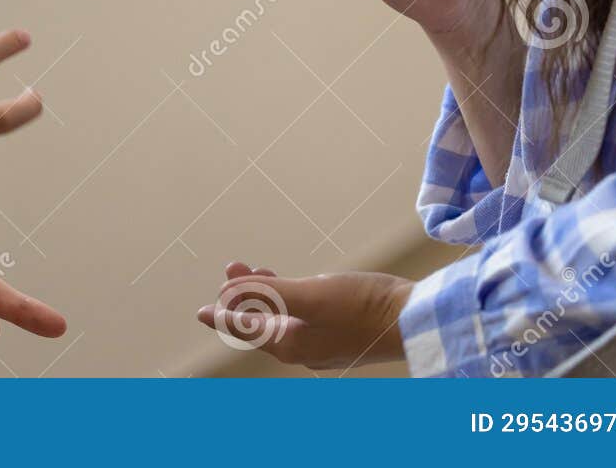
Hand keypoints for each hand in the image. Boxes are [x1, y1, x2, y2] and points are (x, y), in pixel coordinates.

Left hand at [195, 261, 411, 369]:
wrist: (415, 320)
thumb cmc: (363, 307)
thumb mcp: (310, 295)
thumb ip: (267, 293)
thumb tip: (227, 293)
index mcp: (290, 343)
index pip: (244, 327)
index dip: (221, 314)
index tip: (200, 311)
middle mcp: (303, 348)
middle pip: (261, 320)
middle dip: (244, 294)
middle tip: (233, 267)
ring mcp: (322, 342)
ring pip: (281, 316)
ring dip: (266, 292)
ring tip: (257, 269)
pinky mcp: (340, 332)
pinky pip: (301, 316)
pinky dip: (288, 297)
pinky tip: (292, 284)